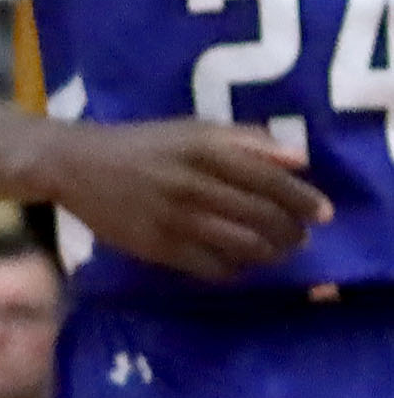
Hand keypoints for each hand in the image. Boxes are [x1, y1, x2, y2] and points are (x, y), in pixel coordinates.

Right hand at [43, 115, 329, 280]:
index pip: (269, 177)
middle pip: (264, 216)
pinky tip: (238, 260)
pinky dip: (238, 268)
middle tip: (299, 235)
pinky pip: (217, 267)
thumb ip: (244, 139)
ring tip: (275, 250)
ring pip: (246, 246)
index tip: (323, 212)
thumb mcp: (188, 129)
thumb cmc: (141, 143)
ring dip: (272, 253)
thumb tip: (299, 158)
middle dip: (292, 231)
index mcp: (199, 147)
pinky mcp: (160, 247)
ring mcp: (175, 217)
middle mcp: (191, 181)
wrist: (74, 163)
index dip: (302, 198)